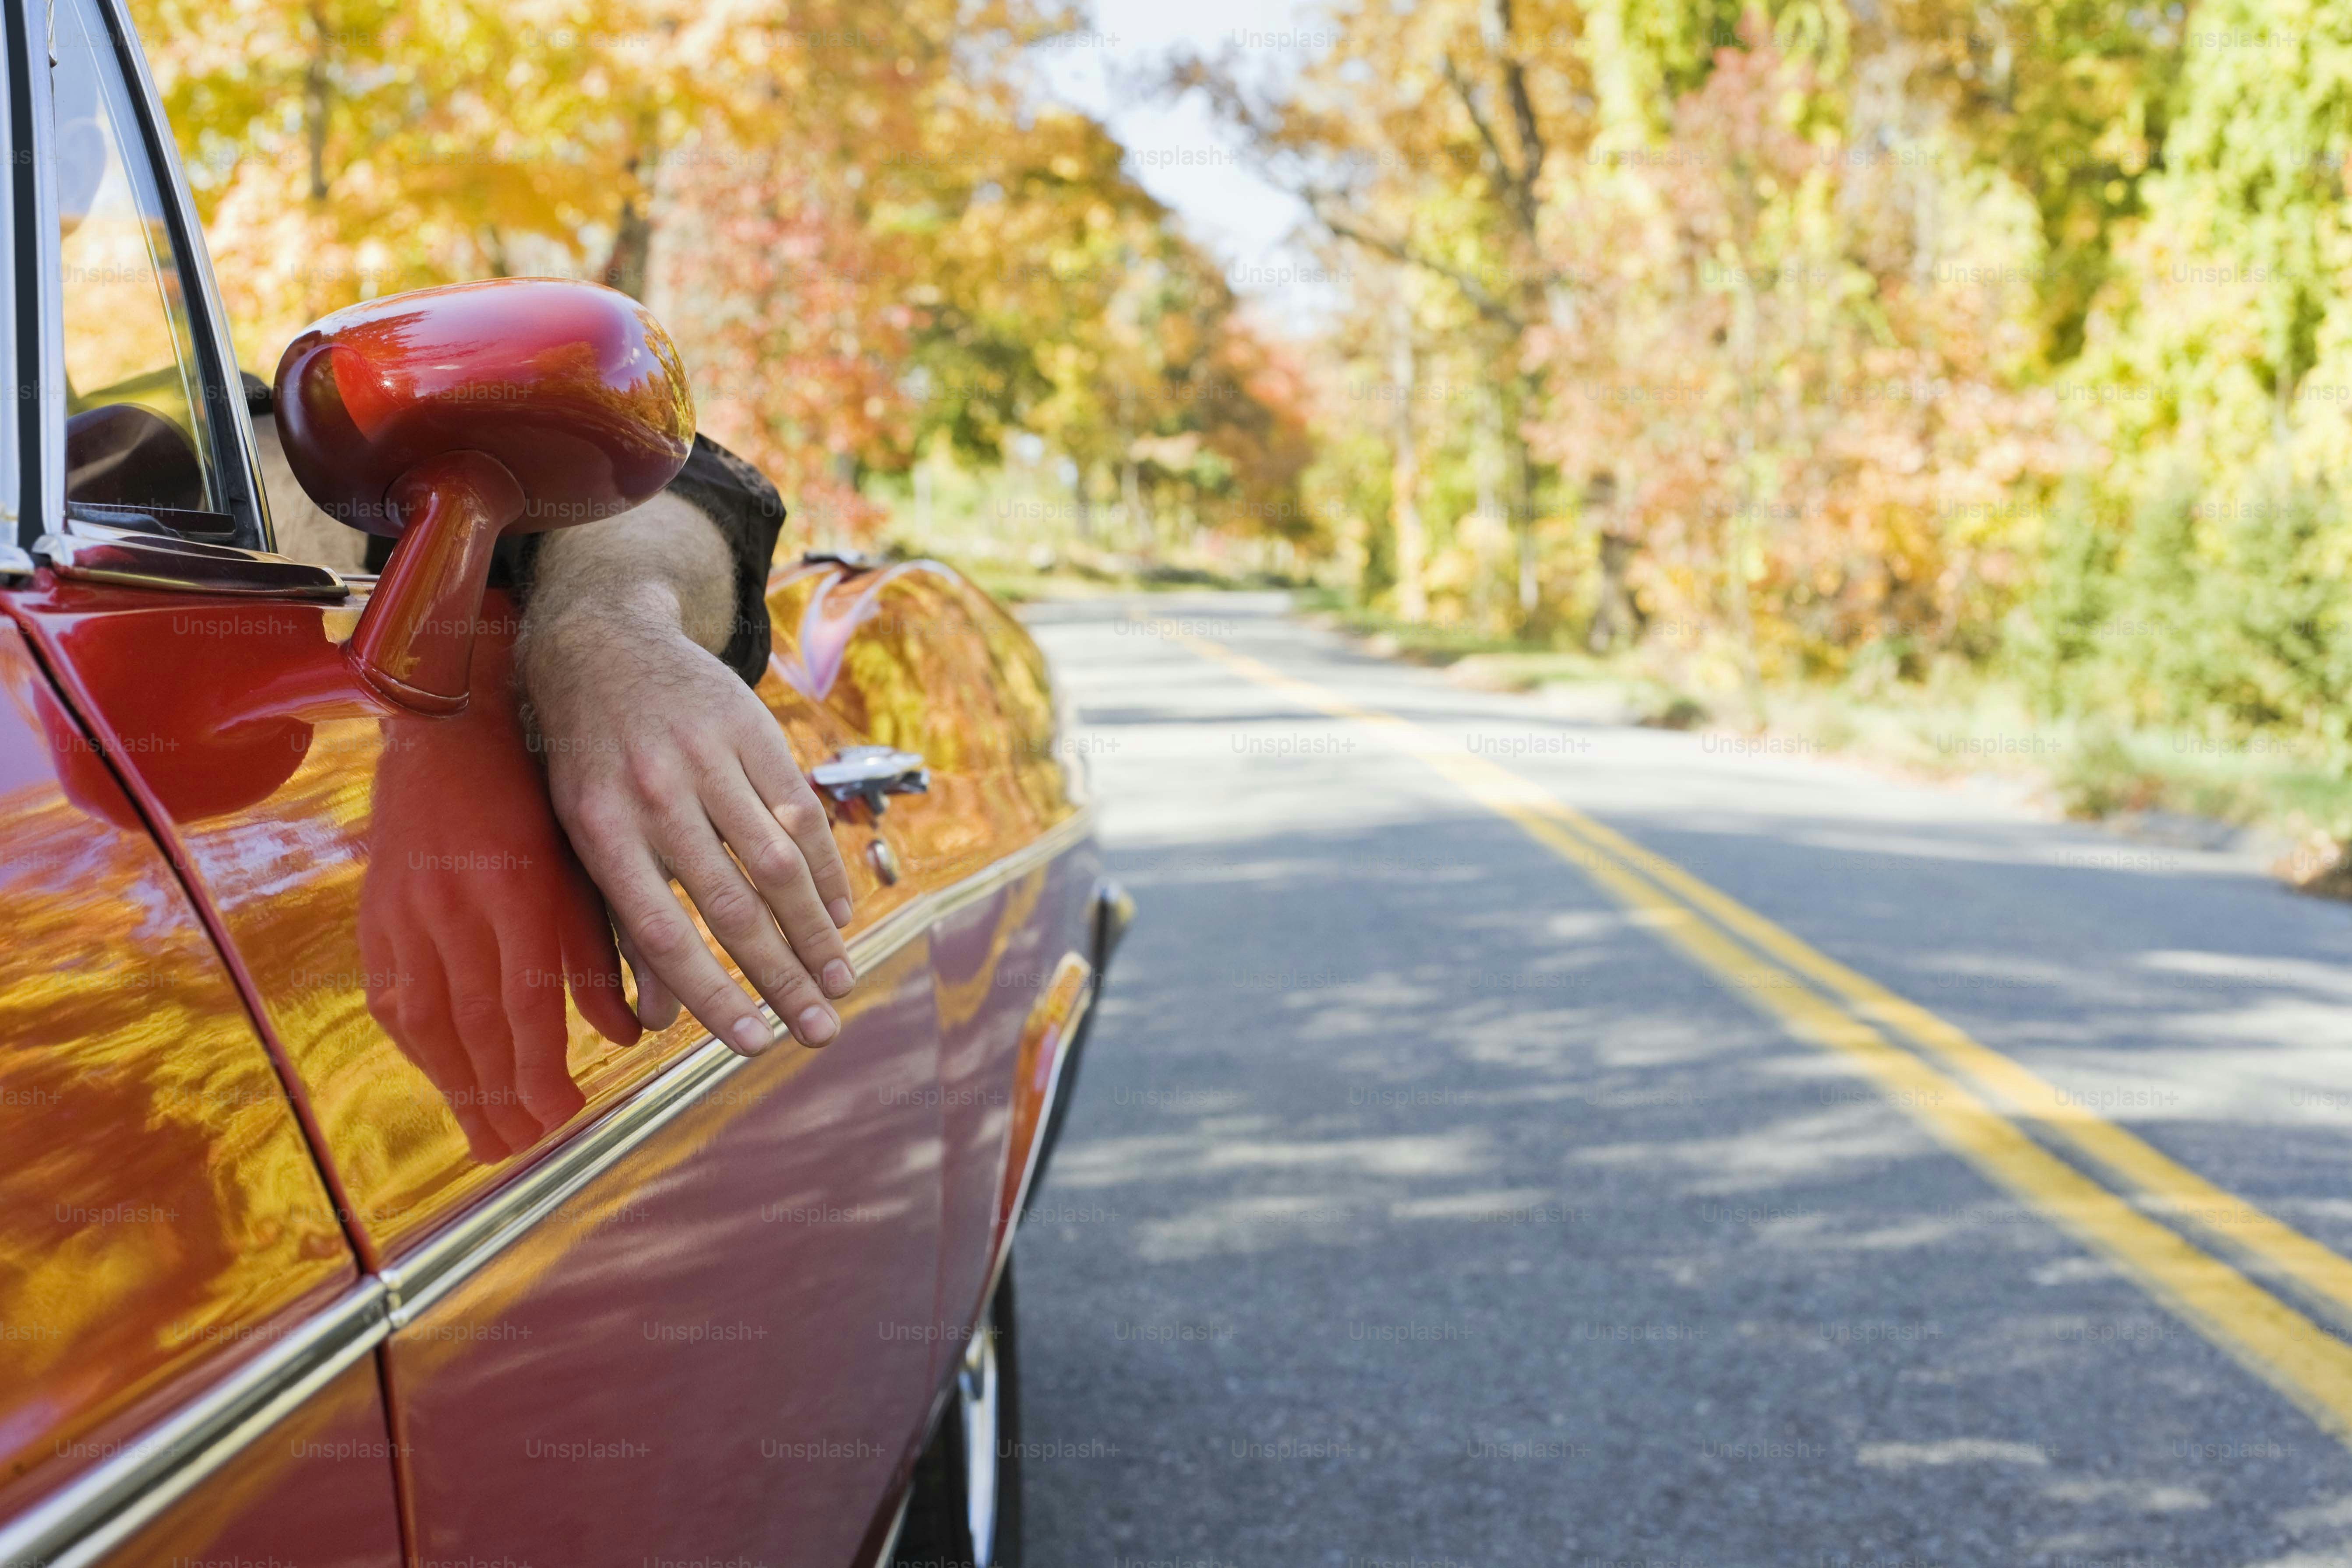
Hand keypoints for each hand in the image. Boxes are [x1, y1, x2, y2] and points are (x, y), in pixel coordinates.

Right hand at [359, 638, 640, 1162]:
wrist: (449, 733)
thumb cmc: (533, 800)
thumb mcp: (582, 865)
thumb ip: (599, 953)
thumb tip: (626, 1036)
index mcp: (513, 897)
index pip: (524, 1006)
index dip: (539, 1069)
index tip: (561, 1115)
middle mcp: (454, 911)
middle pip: (473, 1028)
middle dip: (499, 1098)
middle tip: (523, 1147)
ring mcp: (406, 916)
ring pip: (428, 1023)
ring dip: (456, 1086)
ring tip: (487, 1135)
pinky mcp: (375, 916)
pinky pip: (391, 997)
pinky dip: (418, 1046)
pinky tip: (440, 1075)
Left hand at [521, 589, 857, 1055]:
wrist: (606, 647)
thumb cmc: (592, 763)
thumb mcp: (586, 837)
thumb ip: (621, 927)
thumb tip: (653, 1022)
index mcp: (603, 832)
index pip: (664, 932)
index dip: (711, 994)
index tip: (753, 1043)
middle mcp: (655, 797)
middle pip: (732, 905)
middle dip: (781, 977)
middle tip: (819, 1030)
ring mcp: (707, 760)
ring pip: (775, 862)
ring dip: (815, 932)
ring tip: (841, 982)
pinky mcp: (751, 731)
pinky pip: (799, 811)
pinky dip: (825, 869)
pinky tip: (839, 915)